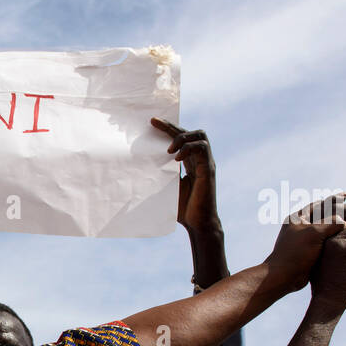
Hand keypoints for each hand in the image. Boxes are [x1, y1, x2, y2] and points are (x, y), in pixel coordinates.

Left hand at [151, 117, 217, 233]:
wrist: (197, 223)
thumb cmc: (182, 208)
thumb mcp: (165, 187)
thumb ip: (159, 175)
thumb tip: (137, 169)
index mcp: (189, 162)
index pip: (180, 138)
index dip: (167, 128)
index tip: (152, 121)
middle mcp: (199, 159)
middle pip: (190, 132)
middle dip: (172, 126)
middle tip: (155, 124)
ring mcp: (206, 163)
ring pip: (200, 135)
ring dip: (182, 137)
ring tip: (169, 150)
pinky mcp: (209, 169)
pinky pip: (202, 149)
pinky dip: (189, 148)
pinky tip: (177, 158)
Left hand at [266, 193, 345, 293]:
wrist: (283, 276)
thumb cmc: (296, 254)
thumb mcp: (314, 234)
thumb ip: (330, 223)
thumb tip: (345, 221)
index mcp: (299, 218)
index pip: (320, 204)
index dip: (335, 199)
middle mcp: (303, 225)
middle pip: (327, 213)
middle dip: (345, 211)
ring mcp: (307, 238)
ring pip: (329, 226)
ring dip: (344, 223)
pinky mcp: (312, 249)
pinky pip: (329, 238)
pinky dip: (340, 235)